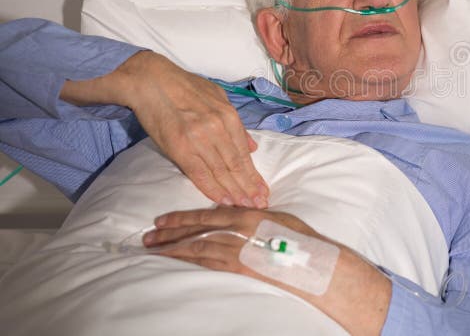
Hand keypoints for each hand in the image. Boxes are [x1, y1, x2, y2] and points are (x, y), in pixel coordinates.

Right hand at [61, 51, 267, 207]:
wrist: (151, 80)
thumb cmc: (185, 86)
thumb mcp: (218, 97)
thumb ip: (235, 124)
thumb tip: (252, 146)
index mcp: (227, 116)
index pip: (244, 153)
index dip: (254, 175)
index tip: (263, 190)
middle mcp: (216, 129)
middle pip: (236, 165)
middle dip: (249, 188)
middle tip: (260, 205)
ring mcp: (198, 140)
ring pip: (220, 172)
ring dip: (234, 192)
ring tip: (246, 207)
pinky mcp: (179, 148)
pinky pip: (199, 174)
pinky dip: (212, 189)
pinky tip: (223, 200)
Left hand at [148, 207, 390, 335]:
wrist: (312, 261)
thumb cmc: (297, 235)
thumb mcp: (273, 214)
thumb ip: (249, 213)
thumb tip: (231, 210)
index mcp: (244, 216)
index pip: (204, 216)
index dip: (180, 218)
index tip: (161, 219)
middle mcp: (235, 234)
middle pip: (194, 234)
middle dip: (168, 235)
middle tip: (147, 237)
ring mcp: (235, 254)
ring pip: (196, 251)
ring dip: (172, 249)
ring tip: (153, 250)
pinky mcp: (239, 270)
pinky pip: (208, 265)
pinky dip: (189, 262)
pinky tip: (178, 262)